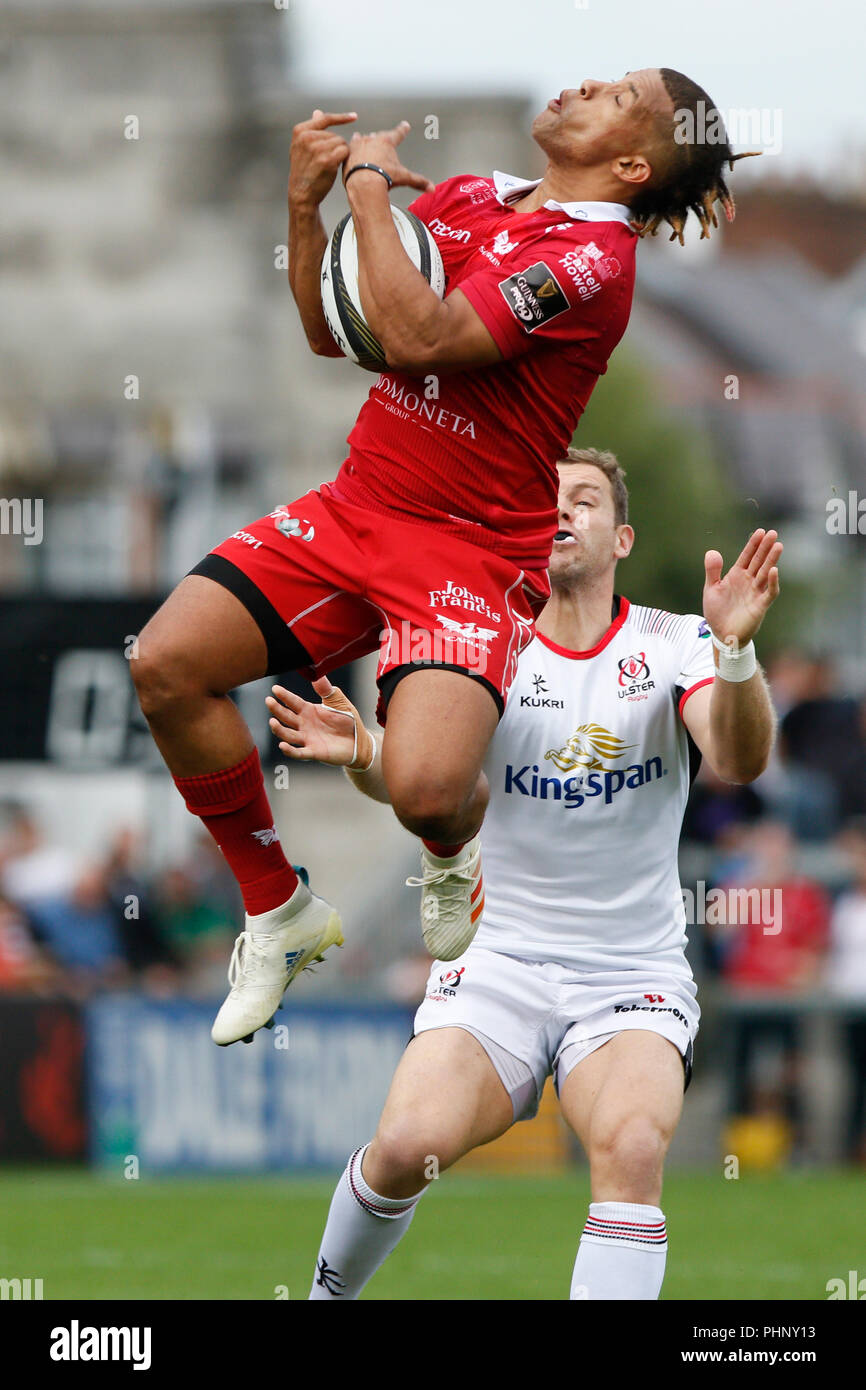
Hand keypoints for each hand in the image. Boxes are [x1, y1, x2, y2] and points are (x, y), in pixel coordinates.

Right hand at [266, 678, 374, 768]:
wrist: (359, 741)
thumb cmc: (348, 720)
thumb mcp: (338, 702)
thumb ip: (327, 690)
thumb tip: (318, 674)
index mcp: (308, 710)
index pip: (293, 702)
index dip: (284, 696)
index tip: (275, 689)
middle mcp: (304, 724)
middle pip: (286, 717)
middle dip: (276, 709)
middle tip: (268, 700)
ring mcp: (307, 739)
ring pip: (288, 734)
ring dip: (279, 729)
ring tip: (272, 722)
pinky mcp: (313, 752)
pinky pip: (298, 753)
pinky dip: (289, 750)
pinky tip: (282, 745)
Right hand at [289, 110, 357, 209]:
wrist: (301, 193)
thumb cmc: (304, 170)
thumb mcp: (302, 147)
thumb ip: (311, 130)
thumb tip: (318, 112)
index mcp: (300, 131)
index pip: (324, 118)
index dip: (341, 118)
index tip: (355, 117)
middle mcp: (308, 137)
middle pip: (335, 135)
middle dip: (335, 147)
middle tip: (324, 161)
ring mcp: (317, 148)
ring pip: (341, 143)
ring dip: (340, 154)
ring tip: (328, 165)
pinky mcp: (327, 159)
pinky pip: (345, 152)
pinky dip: (344, 159)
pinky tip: (335, 166)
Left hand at [343, 121, 433, 192]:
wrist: (364, 183)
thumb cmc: (383, 178)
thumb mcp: (404, 178)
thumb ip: (418, 181)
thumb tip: (431, 188)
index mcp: (388, 142)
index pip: (398, 133)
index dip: (403, 129)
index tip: (405, 125)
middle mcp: (373, 140)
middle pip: (379, 136)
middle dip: (381, 139)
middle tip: (382, 140)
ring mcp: (359, 145)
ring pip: (362, 138)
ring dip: (364, 140)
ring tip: (362, 139)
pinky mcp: (348, 153)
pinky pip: (349, 148)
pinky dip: (351, 149)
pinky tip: (350, 151)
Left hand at [703, 528, 781, 647]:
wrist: (722, 634)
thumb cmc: (717, 612)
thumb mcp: (711, 589)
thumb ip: (712, 571)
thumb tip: (712, 551)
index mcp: (737, 575)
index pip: (747, 556)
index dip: (753, 544)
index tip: (760, 531)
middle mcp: (748, 581)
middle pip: (759, 561)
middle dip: (765, 547)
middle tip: (773, 533)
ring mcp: (755, 592)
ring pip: (765, 573)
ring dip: (771, 560)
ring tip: (778, 545)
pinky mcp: (760, 605)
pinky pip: (769, 592)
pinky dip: (772, 582)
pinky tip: (773, 570)